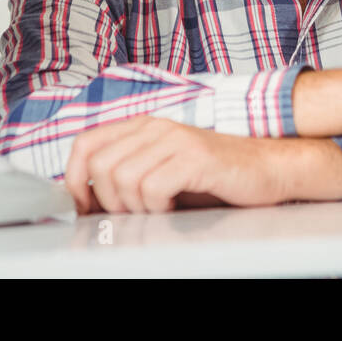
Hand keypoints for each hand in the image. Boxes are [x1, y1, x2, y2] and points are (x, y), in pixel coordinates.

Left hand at [62, 115, 285, 213]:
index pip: (85, 143)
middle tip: (133, 214)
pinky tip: (174, 207)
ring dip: (135, 207)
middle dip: (108, 200)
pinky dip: (158, 207)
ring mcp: (176, 139)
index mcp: (143, 126)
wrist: (268, 168)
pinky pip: (153, 187)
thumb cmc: (215, 176)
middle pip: (100, 165)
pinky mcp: (195, 157)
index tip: (84, 208)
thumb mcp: (163, 169)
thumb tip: (87, 202)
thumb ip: (128, 174)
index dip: (73, 179)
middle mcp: (156, 126)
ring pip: (123, 178)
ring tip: (158, 210)